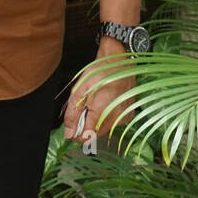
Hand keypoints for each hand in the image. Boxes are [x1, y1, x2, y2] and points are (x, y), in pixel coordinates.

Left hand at [62, 38, 137, 152]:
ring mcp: (124, 116)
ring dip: (96, 122)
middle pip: (95, 135)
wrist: (119, 60)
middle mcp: (116, 116)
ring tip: (96, 104)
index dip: (77, 133)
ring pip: (104, 130)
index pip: (87, 136)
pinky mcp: (128, 115)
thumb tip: (69, 133)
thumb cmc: (99, 71)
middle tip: (85, 108)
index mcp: (102, 110)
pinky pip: (113, 124)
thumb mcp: (79, 91)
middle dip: (86, 126)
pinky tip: (106, 104)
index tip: (73, 127)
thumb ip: (72, 114)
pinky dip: (106, 118)